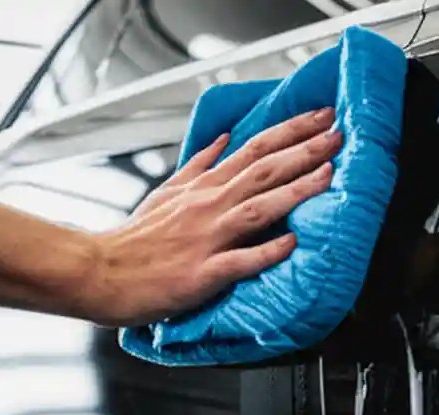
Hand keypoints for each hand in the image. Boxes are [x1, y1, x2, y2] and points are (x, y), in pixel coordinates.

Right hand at [77, 107, 342, 326]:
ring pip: (258, 208)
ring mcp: (206, 238)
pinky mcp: (202, 273)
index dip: (291, 130)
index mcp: (203, 187)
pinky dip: (266, 251)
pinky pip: (239, 261)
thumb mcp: (167, 191)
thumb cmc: (136, 239)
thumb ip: (199, 165)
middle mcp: (208, 206)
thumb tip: (224, 139)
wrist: (100, 272)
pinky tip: (292, 242)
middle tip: (338, 135)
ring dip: (294, 190)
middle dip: (304, 150)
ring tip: (327, 176)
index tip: (322, 117)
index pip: (254, 149)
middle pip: (263, 170)